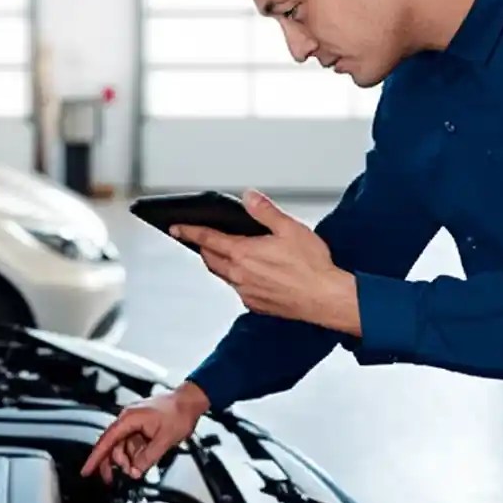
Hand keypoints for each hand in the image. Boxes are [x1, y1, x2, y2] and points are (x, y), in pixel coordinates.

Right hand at [81, 382, 210, 481]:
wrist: (190, 401)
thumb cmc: (179, 412)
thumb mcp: (164, 440)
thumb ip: (148, 458)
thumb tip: (135, 471)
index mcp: (130, 419)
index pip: (106, 441)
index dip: (95, 458)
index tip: (86, 470)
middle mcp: (128, 419)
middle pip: (112, 445)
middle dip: (113, 463)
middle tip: (111, 480)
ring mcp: (134, 422)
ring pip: (122, 446)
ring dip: (128, 460)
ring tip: (138, 468)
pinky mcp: (140, 425)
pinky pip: (132, 443)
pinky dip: (135, 453)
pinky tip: (142, 460)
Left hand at [173, 190, 361, 335]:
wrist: (325, 298)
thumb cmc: (312, 266)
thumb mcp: (290, 228)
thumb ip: (265, 211)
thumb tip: (248, 197)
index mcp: (243, 253)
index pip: (206, 239)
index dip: (189, 231)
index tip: (176, 228)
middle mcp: (239, 275)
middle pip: (210, 259)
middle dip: (204, 247)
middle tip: (203, 239)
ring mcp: (247, 292)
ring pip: (223, 275)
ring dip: (220, 263)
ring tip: (227, 253)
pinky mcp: (257, 305)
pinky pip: (238, 289)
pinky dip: (237, 279)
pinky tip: (251, 274)